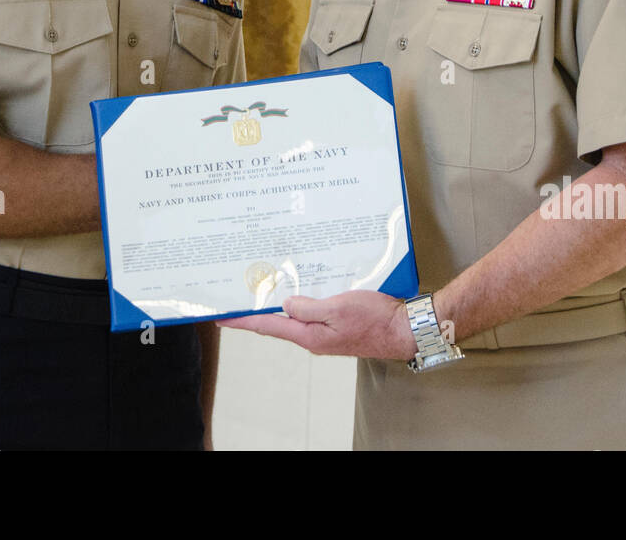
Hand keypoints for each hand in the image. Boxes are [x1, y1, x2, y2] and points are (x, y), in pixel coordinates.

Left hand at [219, 290, 416, 360]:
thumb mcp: (339, 307)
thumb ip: (309, 307)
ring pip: (294, 316)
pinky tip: (298, 290)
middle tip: (237, 297)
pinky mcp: (337, 326)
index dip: (242, 319)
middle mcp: (313, 336)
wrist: (404, 330)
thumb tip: (285, 305)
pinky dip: (300, 302)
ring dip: (278, 304)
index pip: (267, 325)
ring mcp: (325, 333)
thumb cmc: (375, 319)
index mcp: (309, 334)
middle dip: (256, 310)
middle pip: (277, 322)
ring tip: (261, 291)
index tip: (221, 316)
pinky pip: (312, 313)